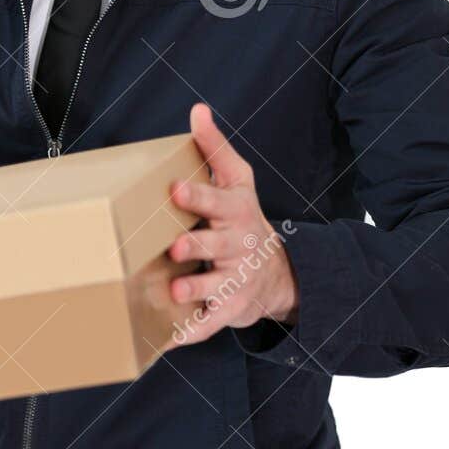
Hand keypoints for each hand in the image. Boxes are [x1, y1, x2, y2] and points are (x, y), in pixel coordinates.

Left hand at [166, 103, 298, 345]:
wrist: (276, 271)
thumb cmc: (243, 218)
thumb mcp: (237, 180)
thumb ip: (215, 148)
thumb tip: (197, 110)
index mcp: (235, 211)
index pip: (216, 201)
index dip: (197, 197)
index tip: (176, 190)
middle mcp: (238, 245)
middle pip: (217, 245)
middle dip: (198, 246)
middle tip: (177, 248)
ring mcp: (236, 278)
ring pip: (215, 285)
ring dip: (197, 290)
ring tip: (177, 292)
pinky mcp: (231, 308)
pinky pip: (211, 322)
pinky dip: (194, 331)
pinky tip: (172, 338)